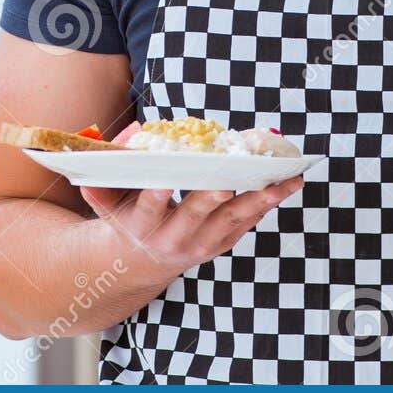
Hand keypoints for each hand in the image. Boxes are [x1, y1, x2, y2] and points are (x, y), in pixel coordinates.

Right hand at [79, 177, 303, 277]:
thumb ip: (108, 168)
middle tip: (226, 184)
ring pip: (230, 221)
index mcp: (141, 225)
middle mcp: (172, 239)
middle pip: (193, 216)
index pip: (148, 210)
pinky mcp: (220, 244)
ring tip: (283, 182)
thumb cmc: (125, 216)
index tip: (164, 180)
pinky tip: (284, 186)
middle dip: (210, 200)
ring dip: (258, 201)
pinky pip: (245, 223)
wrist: (141, 260)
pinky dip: (264, 204)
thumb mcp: (107, 197)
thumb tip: (136, 131)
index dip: (155, 196)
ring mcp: (200, 245)